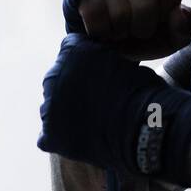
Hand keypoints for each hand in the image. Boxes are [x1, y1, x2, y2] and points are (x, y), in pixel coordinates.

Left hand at [37, 33, 161, 175]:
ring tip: (93, 122)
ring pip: (52, 107)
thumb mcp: (124, 60)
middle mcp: (53, 75)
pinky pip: (49, 136)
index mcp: (72, 51)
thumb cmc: (142, 92)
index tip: (101, 74)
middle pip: (58, 79)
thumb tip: (102, 65)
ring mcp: (48, 106)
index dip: (88, 64)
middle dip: (74, 87)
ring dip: (66, 112)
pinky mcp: (50, 136)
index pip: (71, 51)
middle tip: (99, 101)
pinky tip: (82, 139)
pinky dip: (62, 138)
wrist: (142, 129)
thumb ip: (103, 57)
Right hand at [63, 0, 190, 59]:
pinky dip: (100, 28)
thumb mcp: (173, 35)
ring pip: (119, 11)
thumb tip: (178, 13)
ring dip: (120, 29)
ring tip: (118, 26)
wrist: (105, 45)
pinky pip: (93, 10)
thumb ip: (186, 26)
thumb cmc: (145, 34)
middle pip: (146, 4)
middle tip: (136, 26)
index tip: (161, 18)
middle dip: (142, 26)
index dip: (164, 11)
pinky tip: (101, 24)